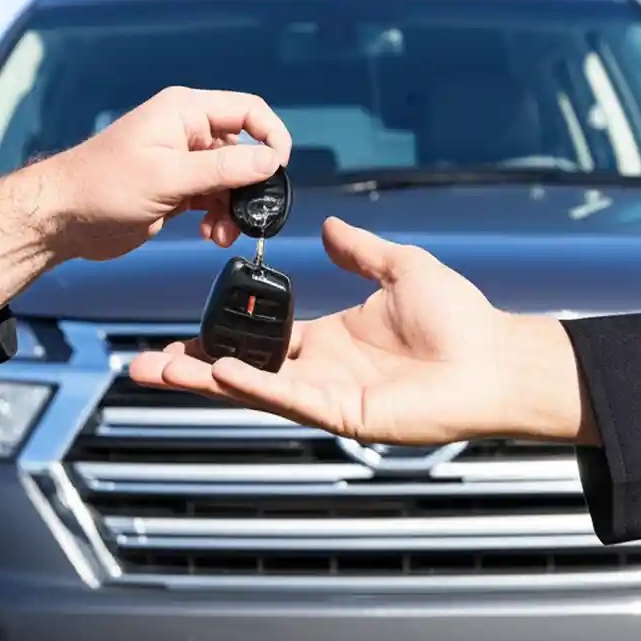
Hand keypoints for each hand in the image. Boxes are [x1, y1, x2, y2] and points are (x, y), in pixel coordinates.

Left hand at [0, 86, 291, 313]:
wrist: (64, 218)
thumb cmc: (103, 187)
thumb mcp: (170, 177)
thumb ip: (224, 168)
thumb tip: (271, 160)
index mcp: (185, 112)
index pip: (248, 111)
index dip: (271, 137)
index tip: (279, 171)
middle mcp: (187, 131)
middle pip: (244, 150)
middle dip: (250, 185)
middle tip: (248, 216)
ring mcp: (182, 161)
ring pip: (231, 180)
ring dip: (233, 208)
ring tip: (221, 233)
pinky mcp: (176, 188)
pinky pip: (213, 199)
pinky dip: (218, 218)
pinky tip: (209, 234)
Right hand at [129, 218, 598, 445]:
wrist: (496, 357)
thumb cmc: (461, 318)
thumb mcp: (401, 268)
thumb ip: (361, 250)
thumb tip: (333, 226)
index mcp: (329, 339)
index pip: (261, 340)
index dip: (222, 339)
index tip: (181, 334)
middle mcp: (322, 370)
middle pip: (244, 370)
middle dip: (194, 369)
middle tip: (144, 364)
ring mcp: (330, 395)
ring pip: (256, 389)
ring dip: (207, 381)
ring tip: (159, 371)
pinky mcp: (347, 414)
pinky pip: (292, 398)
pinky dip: (256, 387)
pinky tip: (221, 373)